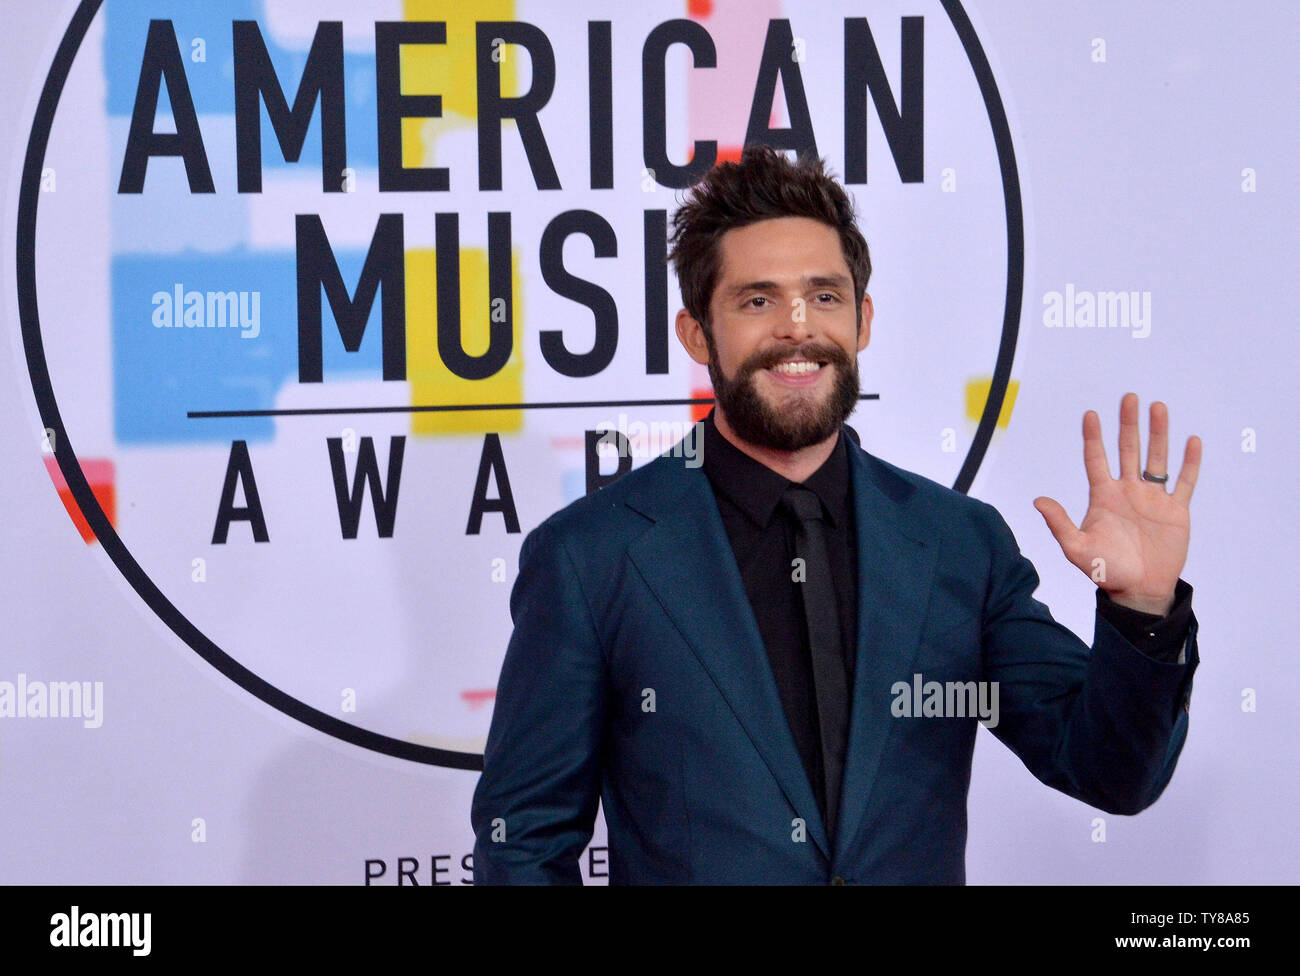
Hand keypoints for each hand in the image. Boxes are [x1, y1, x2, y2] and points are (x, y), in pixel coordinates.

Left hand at [1034, 393, 1200, 615]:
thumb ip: (1059, 523)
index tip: (1090, 414)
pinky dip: (1189, 463)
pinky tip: (1191, 442)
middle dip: (1128, 424)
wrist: (1138, 590)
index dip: (1093, 437)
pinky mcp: (1175, 510)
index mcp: (1103, 497)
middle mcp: (1127, 491)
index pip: (1096, 459)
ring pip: (1156, 459)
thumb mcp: (1077, 548)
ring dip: (1158, 434)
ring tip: (1158, 407)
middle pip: (1127, 450)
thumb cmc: (1106, 570)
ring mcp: (1152, 499)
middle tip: (1129, 397)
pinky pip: (1184, 482)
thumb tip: (1038, 500)